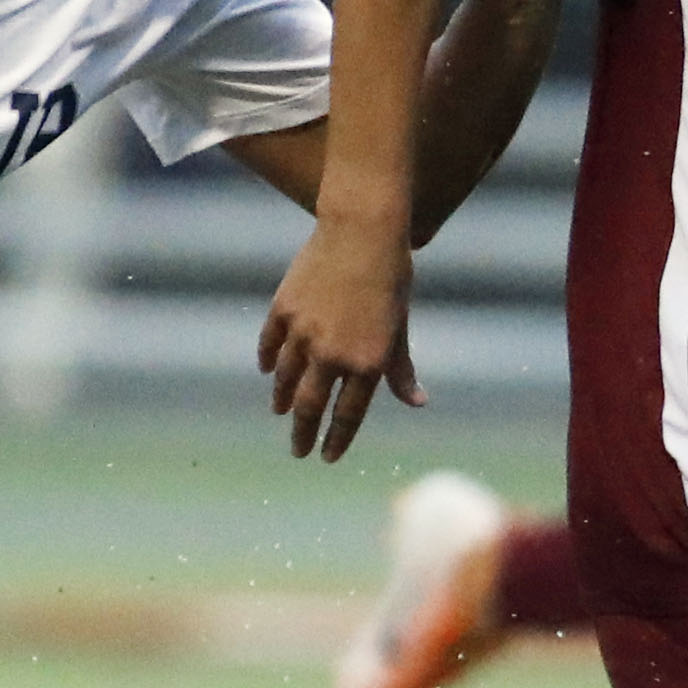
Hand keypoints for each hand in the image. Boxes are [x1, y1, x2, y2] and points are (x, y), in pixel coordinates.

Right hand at [259, 214, 421, 460]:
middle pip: (310, 406)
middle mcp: (331, 353)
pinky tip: (269, 372)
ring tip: (282, 412)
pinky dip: (269, 361)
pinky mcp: (283, 309)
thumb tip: (417, 402)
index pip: (347, 415)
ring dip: (284, 400)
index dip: (337, 439)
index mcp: (366, 362)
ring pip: (286, 378)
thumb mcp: (399, 327)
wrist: (362, 231)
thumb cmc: (391, 278)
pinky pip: (271, 344)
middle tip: (298, 450)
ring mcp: (303, 332)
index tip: (327, 456)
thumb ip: (400, 369)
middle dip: (303, 434)